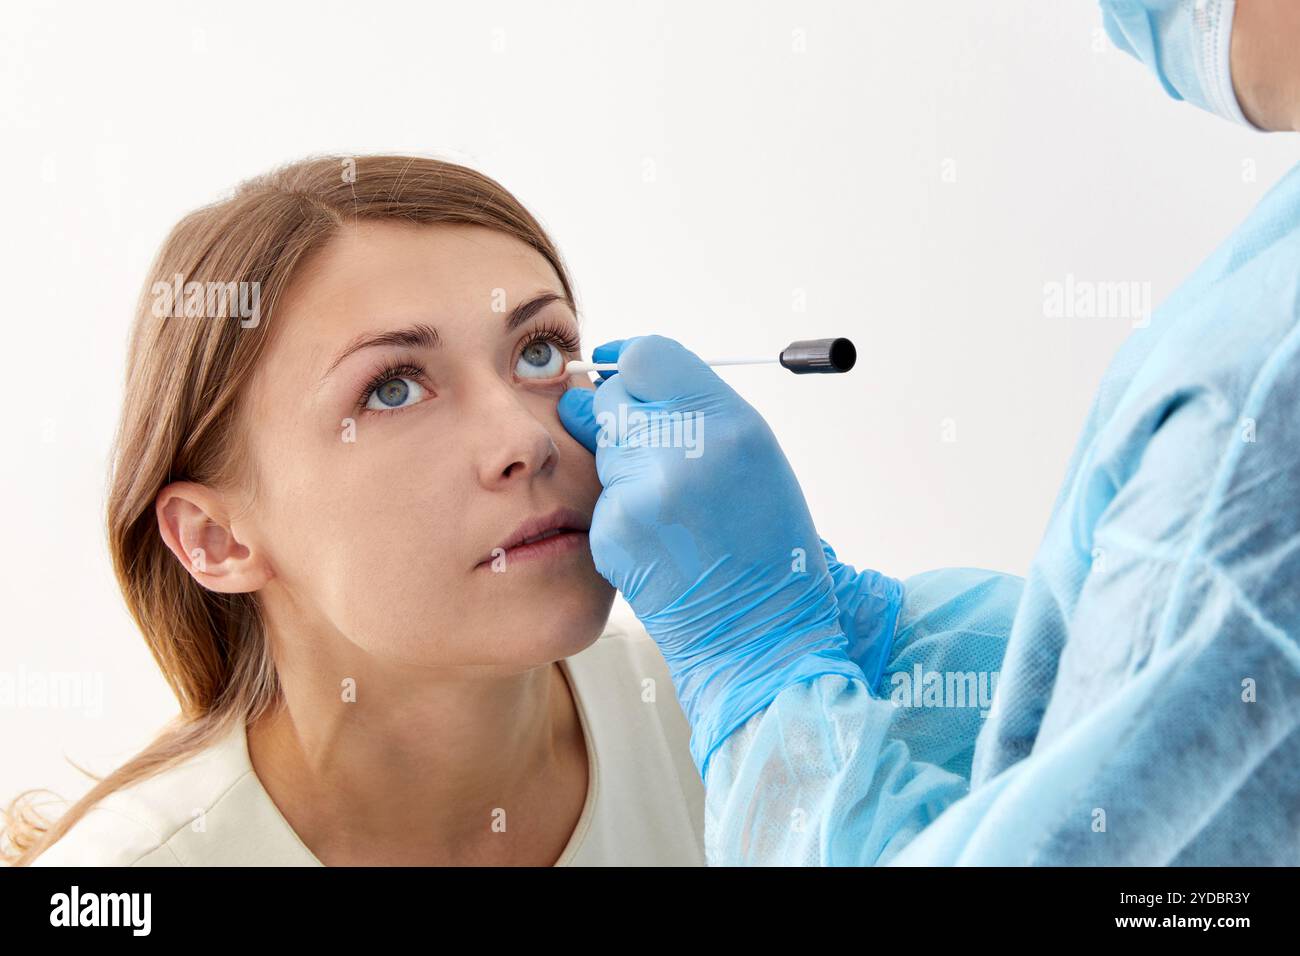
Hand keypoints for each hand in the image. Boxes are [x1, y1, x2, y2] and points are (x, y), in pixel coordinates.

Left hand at [557, 335, 864, 776]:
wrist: (760, 631)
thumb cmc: (765, 543)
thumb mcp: (752, 456)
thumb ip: (690, 410)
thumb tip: (613, 379)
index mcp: (730, 423)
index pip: (647, 358)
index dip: (630, 363)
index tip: (626, 374)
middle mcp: (684, 450)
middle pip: (615, 399)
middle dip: (628, 421)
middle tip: (661, 459)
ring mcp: (642, 492)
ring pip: (604, 450)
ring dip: (626, 469)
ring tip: (674, 511)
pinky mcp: (613, 532)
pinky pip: (600, 499)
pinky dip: (620, 514)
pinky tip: (659, 542)